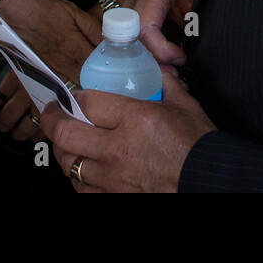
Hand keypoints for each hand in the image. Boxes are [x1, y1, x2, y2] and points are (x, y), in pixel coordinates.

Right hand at [0, 0, 101, 137]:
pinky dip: (11, 110)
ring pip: (33, 106)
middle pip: (60, 103)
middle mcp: (52, 71)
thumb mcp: (74, 13)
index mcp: (72, 55)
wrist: (11, 4)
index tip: (101, 116)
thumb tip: (112, 42)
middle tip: (68, 142)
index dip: (96, 101)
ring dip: (28, 124)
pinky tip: (11, 124)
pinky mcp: (17, 71)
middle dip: (65, 123)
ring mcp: (33, 74)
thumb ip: (93, 30)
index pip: (88, 84)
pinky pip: (14, 97)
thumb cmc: (42, 8)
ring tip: (25, 139)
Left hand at [40, 72, 215, 191]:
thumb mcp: (183, 104)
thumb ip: (162, 81)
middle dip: (51, 121)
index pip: (86, 102)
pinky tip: (81, 169)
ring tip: (64, 141)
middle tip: (50, 114)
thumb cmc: (200, 146)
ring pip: (70, 164)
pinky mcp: (117, 198)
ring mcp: (115, 179)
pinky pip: (83, 190)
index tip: (68, 95)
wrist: (212, 182)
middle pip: (66, 134)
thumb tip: (152, 63)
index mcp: (136, 118)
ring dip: (63, 151)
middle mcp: (119, 149)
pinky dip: (77, 178)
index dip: (71, 96)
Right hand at [130, 0, 198, 68]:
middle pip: (134, 41)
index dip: (162, 50)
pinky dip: (148, 57)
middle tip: (176, 74)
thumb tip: (192, 57)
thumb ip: (193, 25)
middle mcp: (134, 1)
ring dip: (150, 63)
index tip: (182, 58)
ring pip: (130, 46)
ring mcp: (127, 12)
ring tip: (172, 73)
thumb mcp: (196, 1)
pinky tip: (163, 66)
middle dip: (154, 62)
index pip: (145, 29)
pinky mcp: (127, 21)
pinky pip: (133, 44)